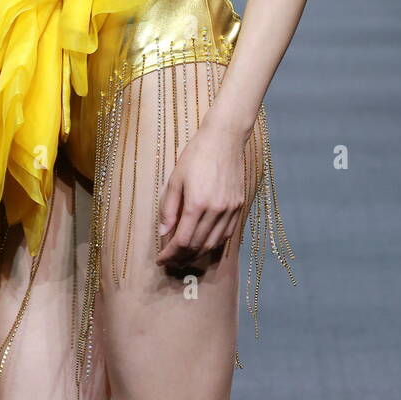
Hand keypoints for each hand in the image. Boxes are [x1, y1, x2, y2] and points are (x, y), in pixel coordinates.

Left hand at [156, 116, 247, 269]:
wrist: (224, 138)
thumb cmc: (196, 155)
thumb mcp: (176, 179)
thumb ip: (169, 209)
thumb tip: (163, 234)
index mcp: (198, 203)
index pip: (182, 240)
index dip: (170, 254)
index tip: (161, 259)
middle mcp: (216, 210)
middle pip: (197, 245)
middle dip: (182, 257)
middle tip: (170, 261)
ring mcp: (230, 209)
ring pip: (213, 243)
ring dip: (198, 254)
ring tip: (184, 257)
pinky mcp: (239, 206)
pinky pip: (227, 234)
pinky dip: (214, 244)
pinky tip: (204, 244)